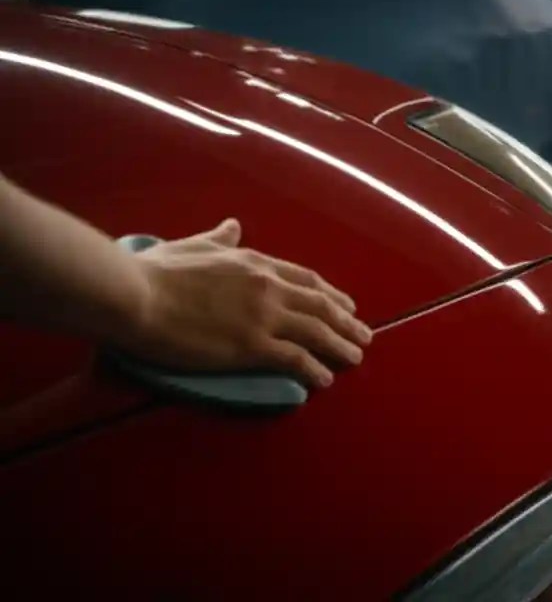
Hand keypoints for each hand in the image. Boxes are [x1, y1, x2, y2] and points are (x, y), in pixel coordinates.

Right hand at [119, 219, 371, 387]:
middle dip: (347, 321)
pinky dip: (314, 369)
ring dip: (341, 345)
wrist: (135, 294)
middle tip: (364, 334)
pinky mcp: (252, 346)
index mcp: (256, 262)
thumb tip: (234, 224)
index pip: (306, 279)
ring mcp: (263, 316)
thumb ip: (220, 238)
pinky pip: (295, 358)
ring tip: (356, 357)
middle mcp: (269, 287)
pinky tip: (324, 379)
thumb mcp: (195, 245)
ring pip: (317, 331)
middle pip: (320, 305)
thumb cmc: (155, 270)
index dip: (331, 294)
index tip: (346, 305)